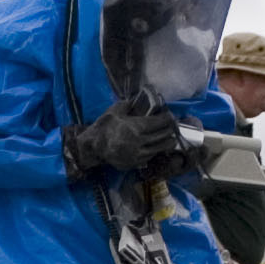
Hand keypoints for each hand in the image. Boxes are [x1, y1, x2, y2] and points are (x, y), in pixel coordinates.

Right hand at [64, 101, 189, 182]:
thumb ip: (127, 104)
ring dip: (167, 142)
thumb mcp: (114, 112)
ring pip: (160, 148)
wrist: (92, 148)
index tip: (169, 116)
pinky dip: (155, 151)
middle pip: (163, 135)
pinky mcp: (135, 163)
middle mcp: (140, 142)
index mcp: (136, 127)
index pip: (159, 122)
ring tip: (170, 139)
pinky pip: (150, 156)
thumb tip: (136, 100)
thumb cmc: (103, 127)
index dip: (167, 118)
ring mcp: (138, 154)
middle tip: (172, 126)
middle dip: (170, 130)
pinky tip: (156, 147)